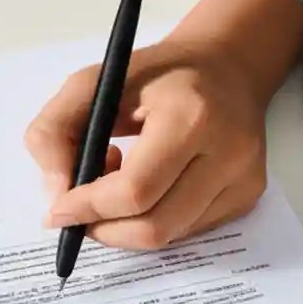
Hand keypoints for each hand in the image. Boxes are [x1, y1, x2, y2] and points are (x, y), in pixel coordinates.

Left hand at [24, 40, 268, 249]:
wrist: (226, 66)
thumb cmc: (155, 75)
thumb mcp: (93, 82)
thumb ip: (54, 131)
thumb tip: (56, 196)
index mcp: (190, 114)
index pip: (135, 189)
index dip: (89, 208)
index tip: (57, 211)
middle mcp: (228, 151)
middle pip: (153, 226)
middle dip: (103, 228)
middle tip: (78, 211)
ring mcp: (243, 179)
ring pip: (168, 237)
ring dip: (125, 225)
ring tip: (115, 185)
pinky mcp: (248, 196)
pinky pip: (186, 232)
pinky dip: (152, 221)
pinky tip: (147, 189)